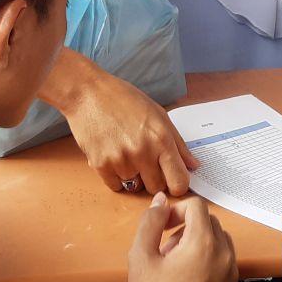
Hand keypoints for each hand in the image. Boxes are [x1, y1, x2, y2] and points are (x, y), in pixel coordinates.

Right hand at [63, 68, 197, 194]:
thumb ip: (178, 143)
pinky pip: (116, 186)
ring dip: (133, 175)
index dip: (177, 183)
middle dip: (154, 178)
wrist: (87, 93)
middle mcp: (143, 153)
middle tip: (146, 161)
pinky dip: (116, 176)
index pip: (179, 182)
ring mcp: (121, 161)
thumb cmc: (124, 98)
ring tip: (125, 151)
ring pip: (135, 186)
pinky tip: (113, 155)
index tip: (171, 178)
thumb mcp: (158, 114)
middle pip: (157, 188)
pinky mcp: (100, 165)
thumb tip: (194, 166)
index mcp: (161, 139)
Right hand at [128, 193, 237, 281]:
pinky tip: (188, 277)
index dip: (176, 210)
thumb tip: (160, 202)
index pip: (197, 206)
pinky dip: (208, 259)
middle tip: (166, 247)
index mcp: (203, 244)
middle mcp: (223, 256)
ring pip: (219, 240)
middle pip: (209, 221)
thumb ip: (150, 223)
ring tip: (177, 263)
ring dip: (198, 242)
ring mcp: (230, 274)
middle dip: (186, 227)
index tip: (164, 225)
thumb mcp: (142, 257)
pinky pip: (224, 260)